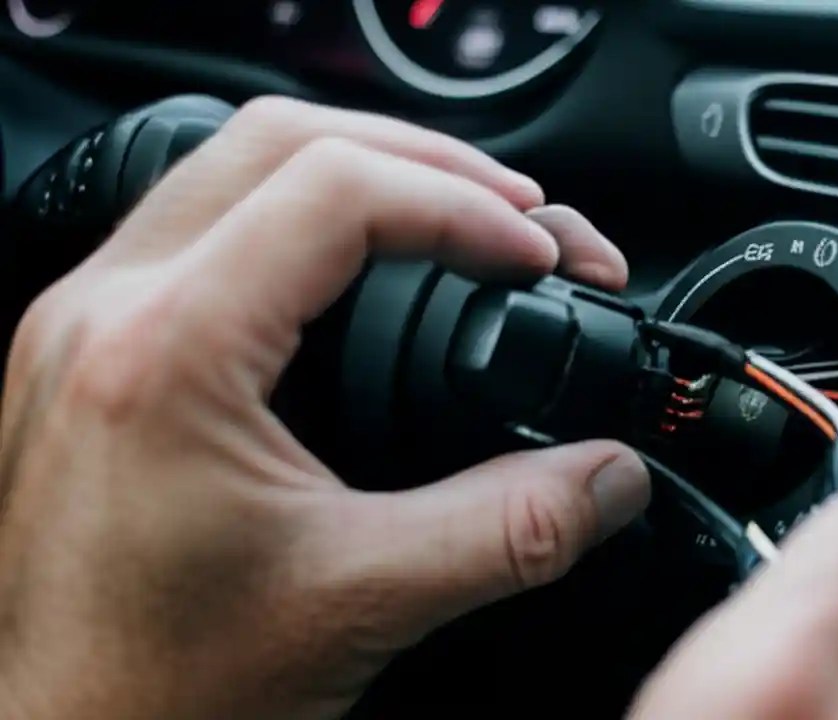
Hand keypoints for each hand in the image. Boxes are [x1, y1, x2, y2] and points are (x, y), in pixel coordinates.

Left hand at [0, 97, 648, 719]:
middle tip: (516, 218)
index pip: (337, 190)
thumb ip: (512, 530)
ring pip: (233, 166)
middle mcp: (105, 312)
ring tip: (456, 223)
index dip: (465, 207)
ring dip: (360, 174)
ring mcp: (83, 323)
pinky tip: (358, 271)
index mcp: (167, 352)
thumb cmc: (153, 692)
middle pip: (281, 139)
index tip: (538, 259)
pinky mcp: (88, 350)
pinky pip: (202, 222)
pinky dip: (301, 218)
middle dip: (424, 163)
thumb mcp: (361, 602)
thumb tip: (609, 478)